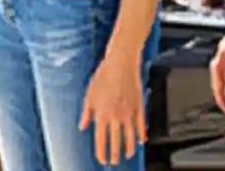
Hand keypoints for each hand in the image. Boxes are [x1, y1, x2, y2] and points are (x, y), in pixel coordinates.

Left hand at [79, 51, 146, 165]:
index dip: (101, 152)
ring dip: (128, 148)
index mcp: (102, 114)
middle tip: (114, 162)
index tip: (102, 160)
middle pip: (116, 141)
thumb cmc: (103, 76)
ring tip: (127, 155)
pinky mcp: (139, 107)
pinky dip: (141, 135)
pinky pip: (141, 125)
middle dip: (114, 154)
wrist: (121, 63)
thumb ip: (86, 114)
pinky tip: (140, 141)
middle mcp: (116, 116)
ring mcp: (129, 113)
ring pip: (130, 136)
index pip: (101, 139)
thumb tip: (82, 127)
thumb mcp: (89, 95)